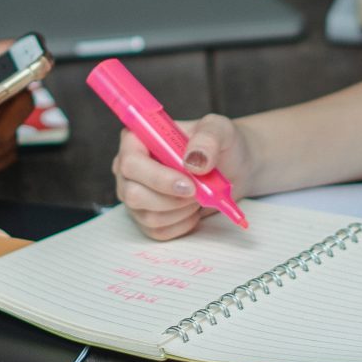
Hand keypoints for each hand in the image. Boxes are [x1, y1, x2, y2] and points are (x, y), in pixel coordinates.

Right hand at [112, 113, 255, 240]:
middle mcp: (129, 168)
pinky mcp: (145, 217)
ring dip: (181, 211)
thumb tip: (192, 161)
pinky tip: (193, 209)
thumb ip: (207, 139)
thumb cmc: (220, 145)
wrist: (232, 168)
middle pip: (133, 194)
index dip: (157, 178)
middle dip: (171, 199)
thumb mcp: (220, 130)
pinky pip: (158, 231)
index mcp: (137, 140)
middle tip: (198, 193)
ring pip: (148, 216)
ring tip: (199, 196)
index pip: (130, 163)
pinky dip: (182, 224)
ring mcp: (134, 194)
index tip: (189, 185)